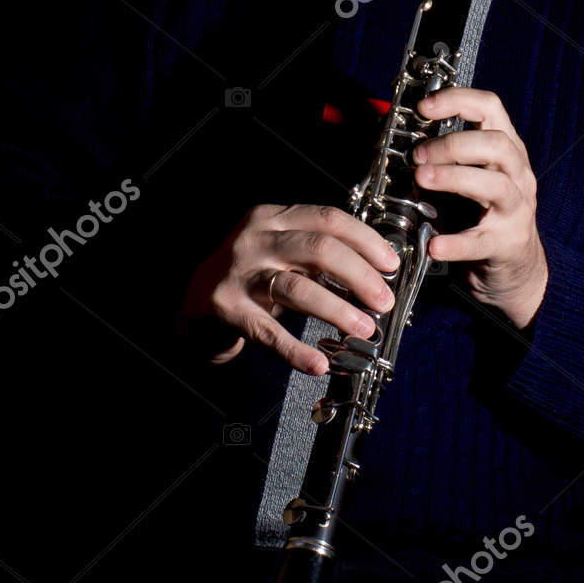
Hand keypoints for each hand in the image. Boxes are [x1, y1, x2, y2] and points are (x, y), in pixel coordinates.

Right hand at [177, 204, 399, 374]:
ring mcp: (239, 273)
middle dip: (360, 276)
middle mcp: (255, 239)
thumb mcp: (280, 254)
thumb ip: (318, 257)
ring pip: (298, 287)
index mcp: (273, 218)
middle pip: (320, 249)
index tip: (390, 264)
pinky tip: (319, 363)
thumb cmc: (247, 277)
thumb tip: (375, 273)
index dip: (366, 241)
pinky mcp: (226, 308)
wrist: (193, 302)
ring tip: (363, 329)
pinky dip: (296, 350)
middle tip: (384, 300)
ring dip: (338, 310)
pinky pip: (268, 331)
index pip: (329, 219)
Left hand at [412, 87, 548, 329]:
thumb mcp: (470, 178)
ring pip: (496, 185)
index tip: (424, 107)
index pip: (491, 108)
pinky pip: (482, 241)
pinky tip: (434, 244)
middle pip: (497, 144)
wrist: (514, 269)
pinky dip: (456, 243)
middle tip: (418, 155)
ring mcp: (516, 210)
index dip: (458, 100)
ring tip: (421, 179)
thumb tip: (399, 141)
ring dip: (454, 178)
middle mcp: (517, 175)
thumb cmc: (483, 216)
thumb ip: (444, 159)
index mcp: (506, 150)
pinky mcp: (507, 244)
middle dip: (453, 144)